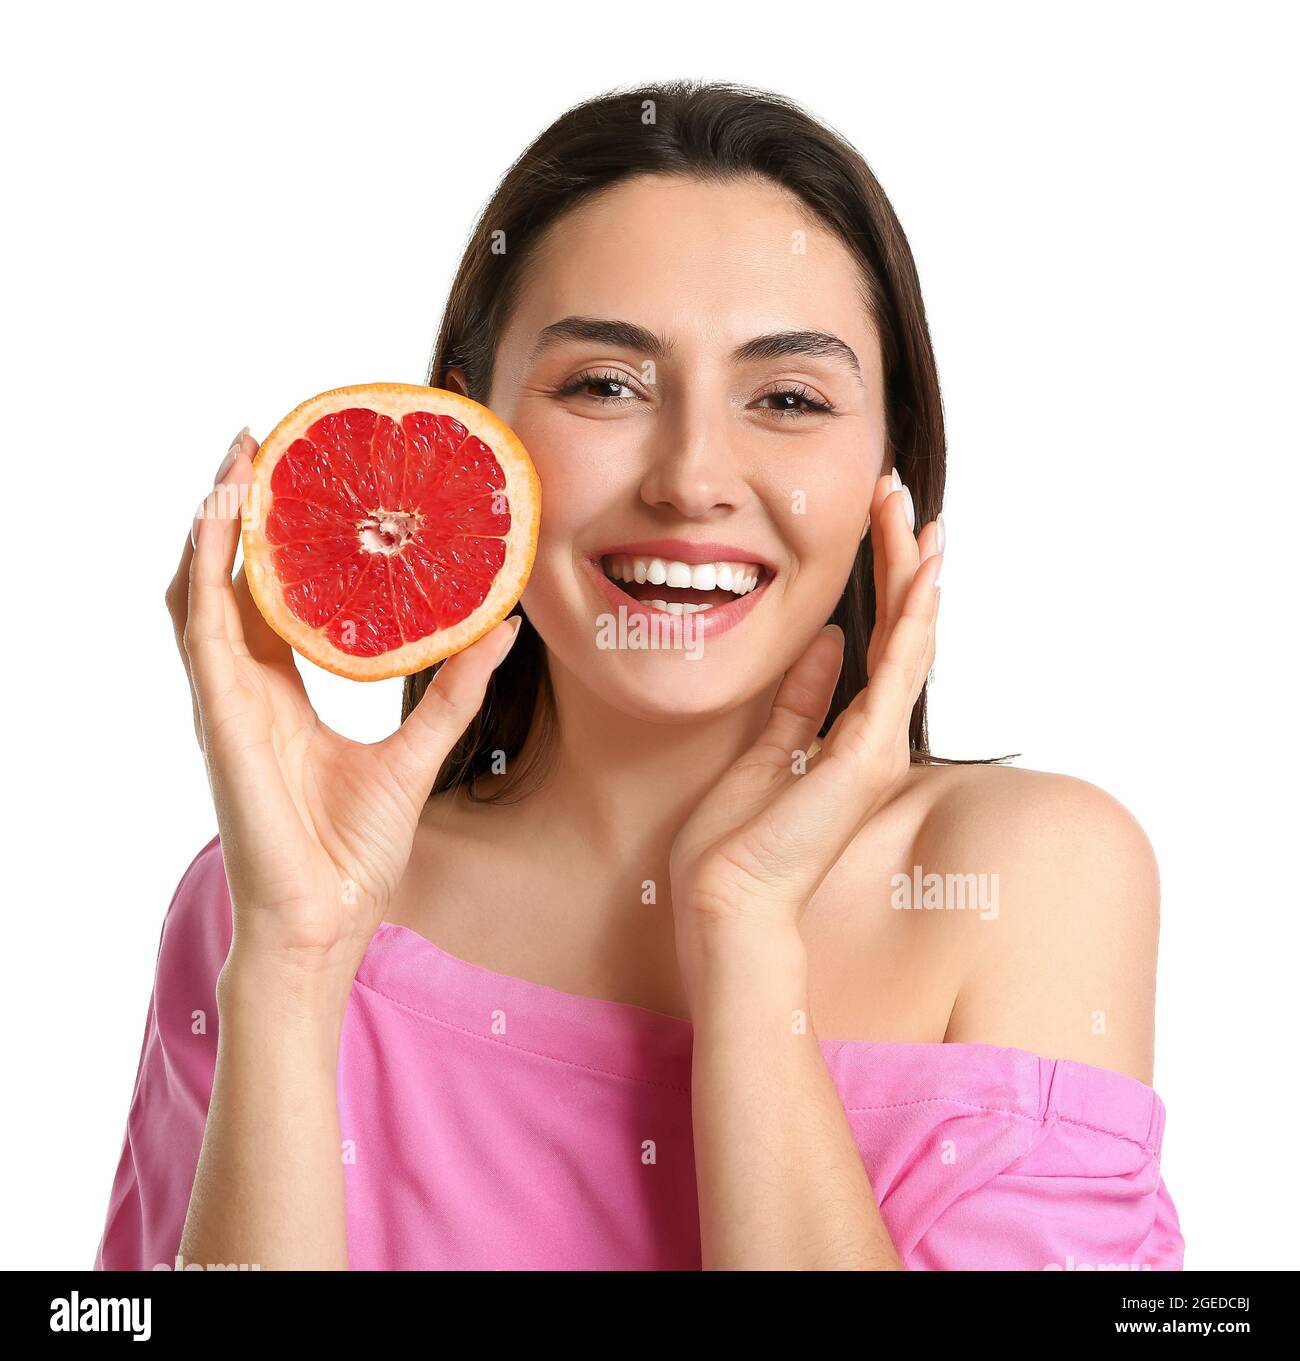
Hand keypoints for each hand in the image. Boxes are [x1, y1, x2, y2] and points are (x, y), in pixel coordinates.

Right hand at [165, 427, 520, 992]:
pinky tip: (220, 518)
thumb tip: (501, 629)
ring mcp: (223, 696)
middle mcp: (245, 683)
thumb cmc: (355, 849)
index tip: (308, 476)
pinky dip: (205, 566)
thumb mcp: (419, 749)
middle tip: (266, 441)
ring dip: (216, 519)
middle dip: (240, 508)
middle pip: (230, 575)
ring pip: (201, 585)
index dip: (282, 535)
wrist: (326, 918)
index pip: (274, 592)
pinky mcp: (218, 713)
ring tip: (240, 455)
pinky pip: (199, 623)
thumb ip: (455, 688)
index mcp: (281, 688)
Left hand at [670, 472, 941, 954]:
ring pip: (909, 640)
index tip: (876, 524)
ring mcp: (879, 745)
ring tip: (917, 514)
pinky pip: (897, 672)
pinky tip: (924, 574)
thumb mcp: (769, 747)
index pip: (876, 639)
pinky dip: (913, 620)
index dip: (880, 580)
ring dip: (912, 573)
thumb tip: (824, 641)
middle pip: (900, 629)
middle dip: (899, 559)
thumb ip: (802, 696)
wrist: (727, 900)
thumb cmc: (738, 841)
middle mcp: (876, 736)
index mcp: (852, 735)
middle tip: (897, 495)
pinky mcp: (869, 754)